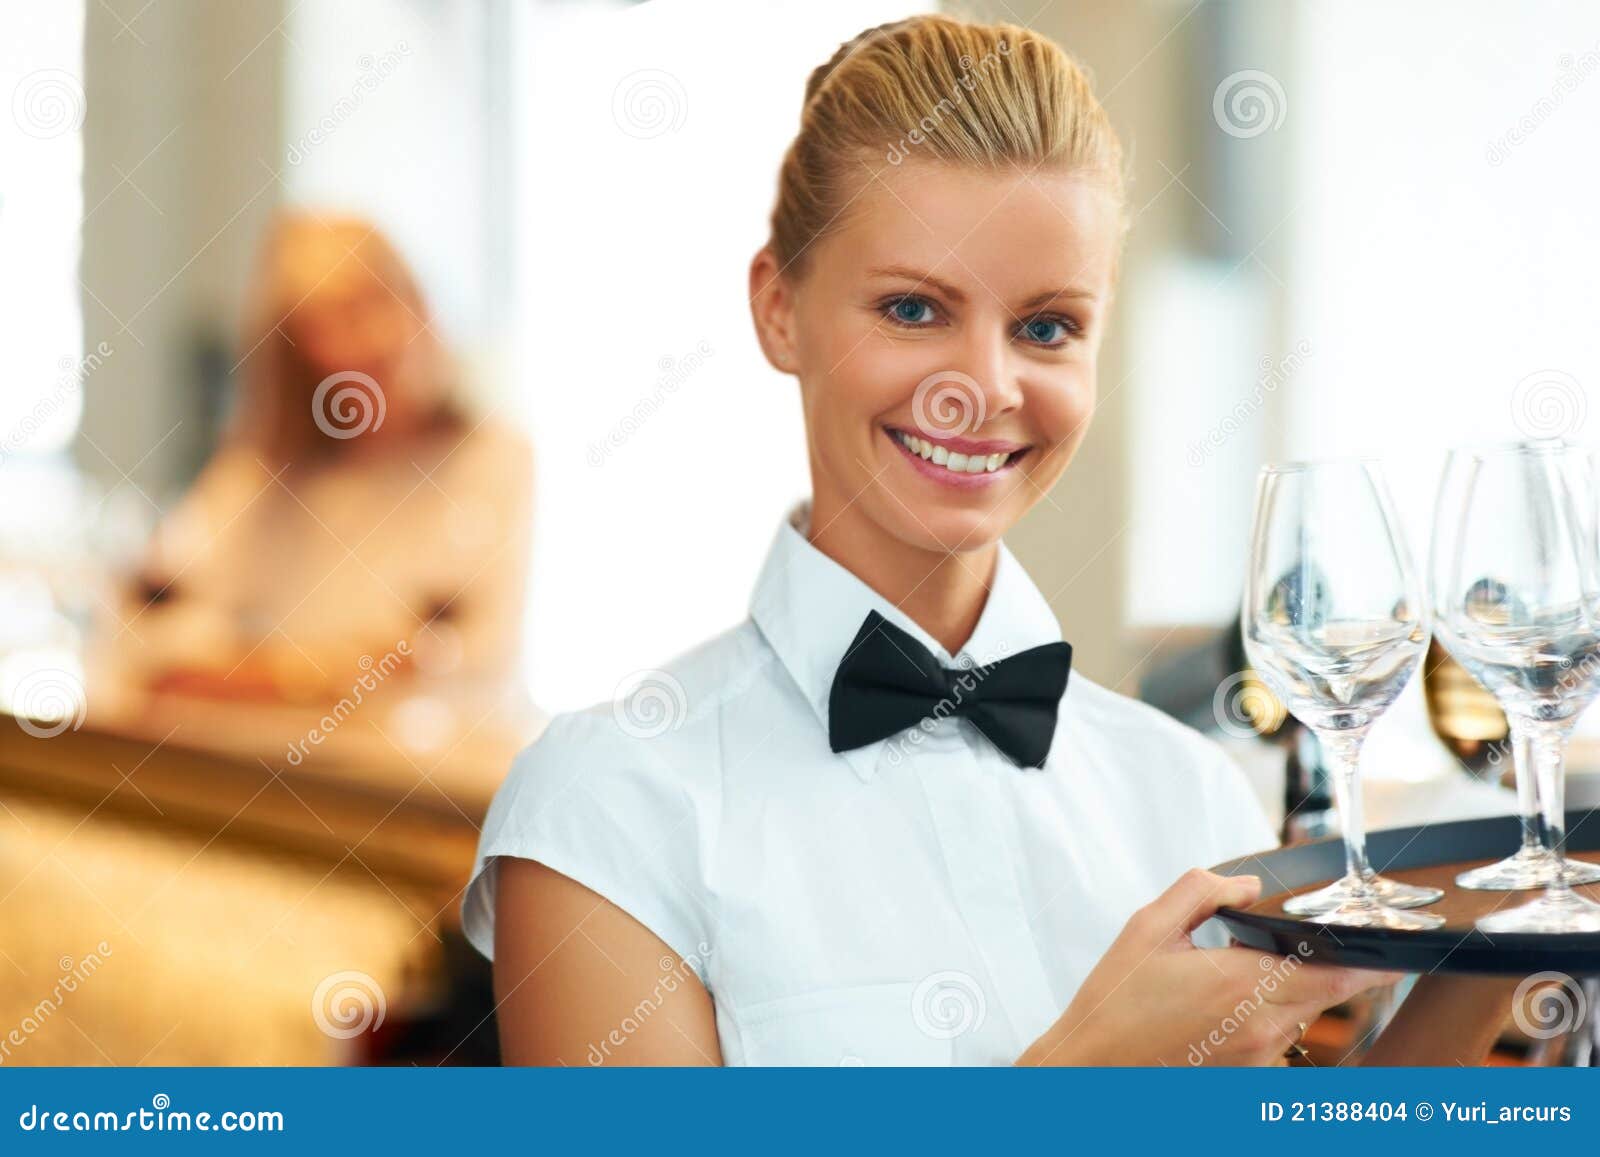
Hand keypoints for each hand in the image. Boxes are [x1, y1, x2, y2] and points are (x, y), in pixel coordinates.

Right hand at [1016, 868, 1404, 1065]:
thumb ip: (1200, 892)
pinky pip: (1278, 1038)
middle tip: (1344, 942)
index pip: (1337, 972)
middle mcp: (1262, 1026)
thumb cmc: (1115, 1005)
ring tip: (1253, 969)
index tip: (1395, 944)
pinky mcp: (1248, 1075)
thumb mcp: (1148, 929)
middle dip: (1344, 966)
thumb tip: (1245, 886)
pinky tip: (1228, 1004)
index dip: (1376, 959)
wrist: (1093, 1071)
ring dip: (1299, 989)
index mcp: (1242, 983)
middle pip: (1331, 993)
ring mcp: (1258, 1057)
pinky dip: (1271, 1015)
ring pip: (1305, 1015)